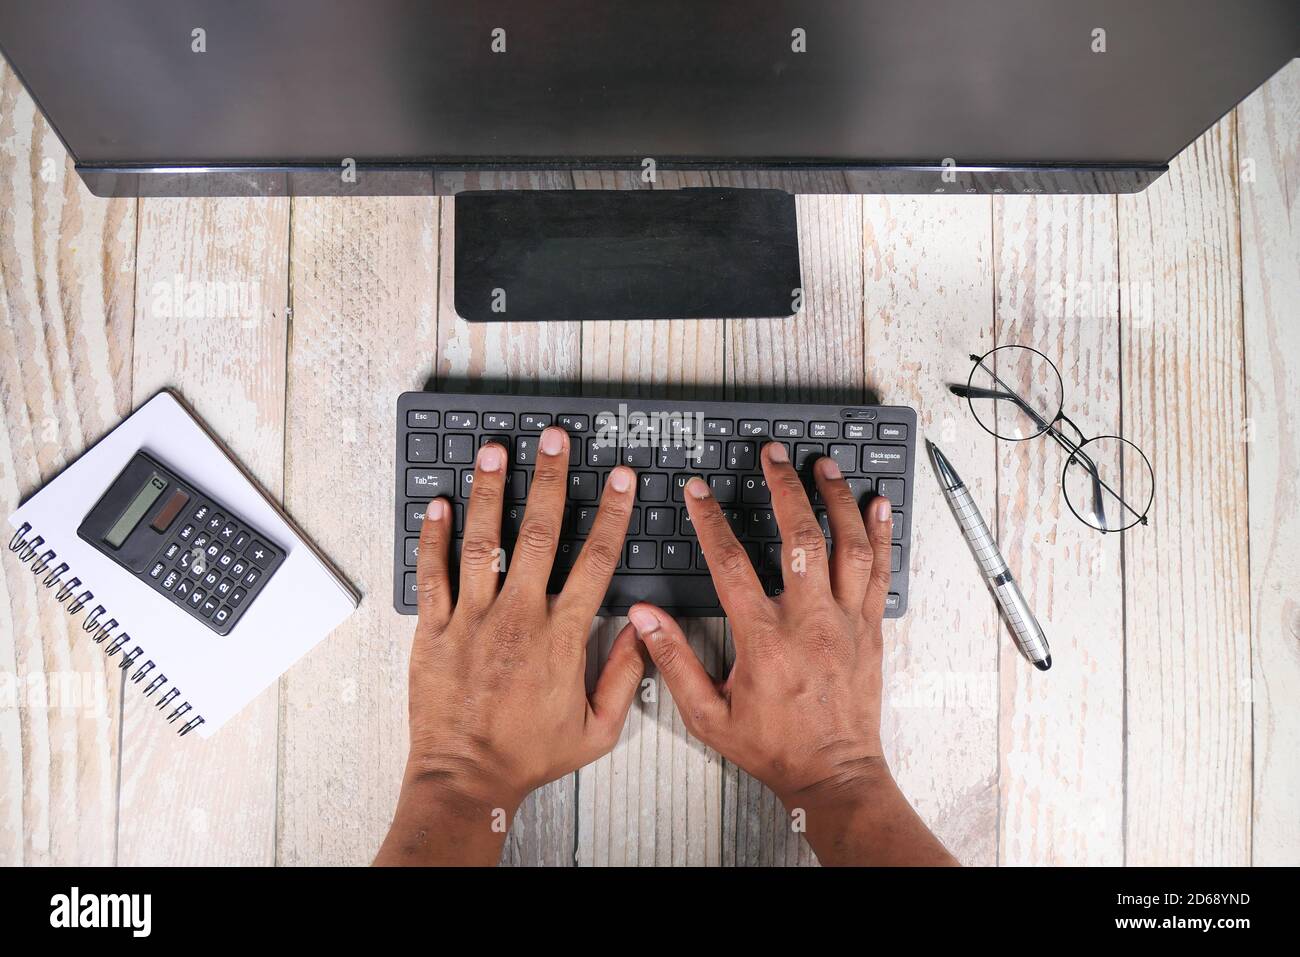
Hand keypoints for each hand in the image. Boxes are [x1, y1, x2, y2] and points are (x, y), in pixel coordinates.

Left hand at [375, 426, 644, 865]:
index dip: (611, 514)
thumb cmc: (529, 755)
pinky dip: (433, 537)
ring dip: (491, 492)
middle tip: (552, 439)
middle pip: (540, 534)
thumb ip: (624, 676)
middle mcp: (518, 616)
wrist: (466, 778)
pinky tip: (439, 504)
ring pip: (484, 542)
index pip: (594, 560)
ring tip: (495, 451)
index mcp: (562, 635)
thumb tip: (644, 630)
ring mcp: (472, 619)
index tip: (619, 479)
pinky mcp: (434, 630)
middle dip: (550, 479)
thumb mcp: (598, 728)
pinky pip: (433, 574)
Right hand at [629, 442, 956, 865]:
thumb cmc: (773, 747)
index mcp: (764, 640)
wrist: (833, 773)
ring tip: (824, 465)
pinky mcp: (870, 628)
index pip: (731, 564)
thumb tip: (643, 619)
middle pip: (800, 538)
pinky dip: (881, 534)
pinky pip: (880, 572)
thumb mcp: (707, 715)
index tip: (698, 492)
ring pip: (848, 546)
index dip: (711, 522)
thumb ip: (674, 662)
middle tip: (773, 455)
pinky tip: (878, 504)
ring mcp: (846, 622)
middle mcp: (810, 622)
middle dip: (785, 488)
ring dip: (837, 500)